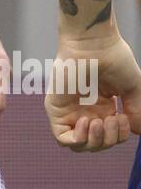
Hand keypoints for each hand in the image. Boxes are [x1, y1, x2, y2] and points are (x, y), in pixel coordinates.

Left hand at [45, 31, 140, 151]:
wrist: (93, 43)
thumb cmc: (113, 58)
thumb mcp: (132, 89)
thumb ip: (136, 111)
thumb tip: (137, 132)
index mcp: (104, 108)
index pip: (110, 137)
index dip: (119, 136)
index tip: (124, 118)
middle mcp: (87, 111)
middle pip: (97, 144)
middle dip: (109, 140)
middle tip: (114, 119)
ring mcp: (71, 111)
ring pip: (80, 145)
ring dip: (95, 141)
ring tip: (99, 122)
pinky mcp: (56, 109)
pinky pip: (63, 138)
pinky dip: (77, 138)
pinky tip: (86, 121)